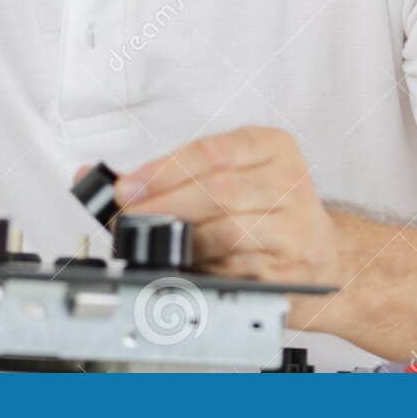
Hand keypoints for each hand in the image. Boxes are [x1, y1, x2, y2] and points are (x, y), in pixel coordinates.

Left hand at [116, 126, 344, 286]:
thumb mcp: (231, 174)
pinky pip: (236, 268)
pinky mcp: (292, 270)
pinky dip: (205, 269)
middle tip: (129, 217)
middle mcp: (291, 182)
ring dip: (182, 240)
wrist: (325, 257)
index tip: (127, 186)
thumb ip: (170, 174)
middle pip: (219, 190)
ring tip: (155, 243)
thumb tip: (91, 177)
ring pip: (227, 231)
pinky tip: (188, 265)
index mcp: (273, 147)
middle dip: (164, 205)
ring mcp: (296, 227)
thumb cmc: (269, 210)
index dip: (163, 170)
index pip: (212, 151)